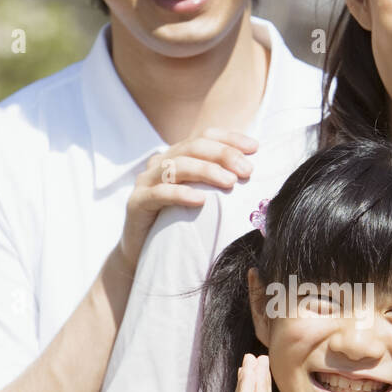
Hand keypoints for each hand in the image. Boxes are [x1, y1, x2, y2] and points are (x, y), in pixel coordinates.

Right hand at [117, 129, 256, 271]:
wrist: (144, 255)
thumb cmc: (178, 226)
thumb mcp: (203, 200)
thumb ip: (220, 183)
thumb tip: (253, 175)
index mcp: (177, 157)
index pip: (204, 136)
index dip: (230, 139)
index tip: (255, 147)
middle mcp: (160, 163)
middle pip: (193, 147)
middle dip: (223, 155)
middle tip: (247, 169)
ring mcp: (146, 181)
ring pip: (177, 166)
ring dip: (206, 171)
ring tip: (230, 182)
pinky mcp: (136, 202)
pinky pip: (159, 193)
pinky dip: (181, 194)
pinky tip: (201, 200)